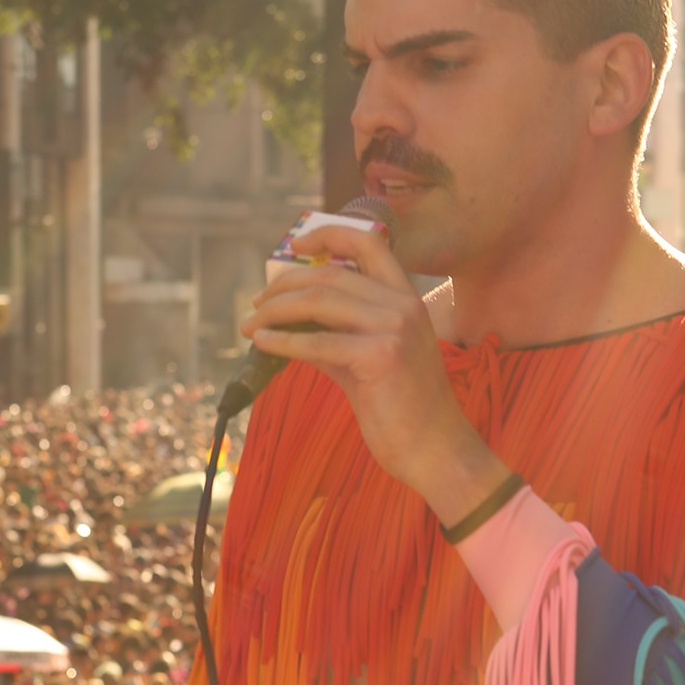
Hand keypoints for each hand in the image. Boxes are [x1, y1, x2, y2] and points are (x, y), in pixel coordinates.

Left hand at [241, 224, 503, 518]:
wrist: (435, 449)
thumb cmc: (403, 407)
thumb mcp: (370, 358)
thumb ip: (337, 333)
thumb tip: (287, 323)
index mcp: (406, 298)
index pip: (369, 245)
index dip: (328, 236)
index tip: (295, 246)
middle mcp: (404, 305)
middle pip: (330, 274)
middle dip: (283, 286)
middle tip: (255, 304)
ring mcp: (395, 328)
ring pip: (319, 301)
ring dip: (275, 311)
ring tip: (249, 326)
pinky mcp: (381, 356)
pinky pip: (318, 342)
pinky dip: (282, 341)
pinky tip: (263, 344)